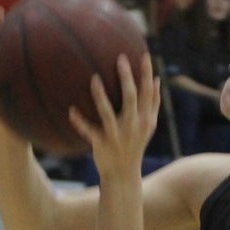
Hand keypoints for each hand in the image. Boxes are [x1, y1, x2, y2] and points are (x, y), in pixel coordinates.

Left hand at [67, 53, 160, 185]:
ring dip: (101, 96)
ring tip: (94, 78)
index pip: (148, 93)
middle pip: (131, 98)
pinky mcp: (102, 144)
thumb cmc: (135, 145)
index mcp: (145, 119)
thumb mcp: (148, 126)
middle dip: (127, 78)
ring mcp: (117, 135)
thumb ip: (153, 104)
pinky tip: (71, 110)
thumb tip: (158, 80)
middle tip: (120, 58)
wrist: (123, 175)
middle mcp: (132, 126)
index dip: (147, 74)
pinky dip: (80, 122)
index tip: (143, 54)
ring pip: (108, 113)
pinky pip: (89, 131)